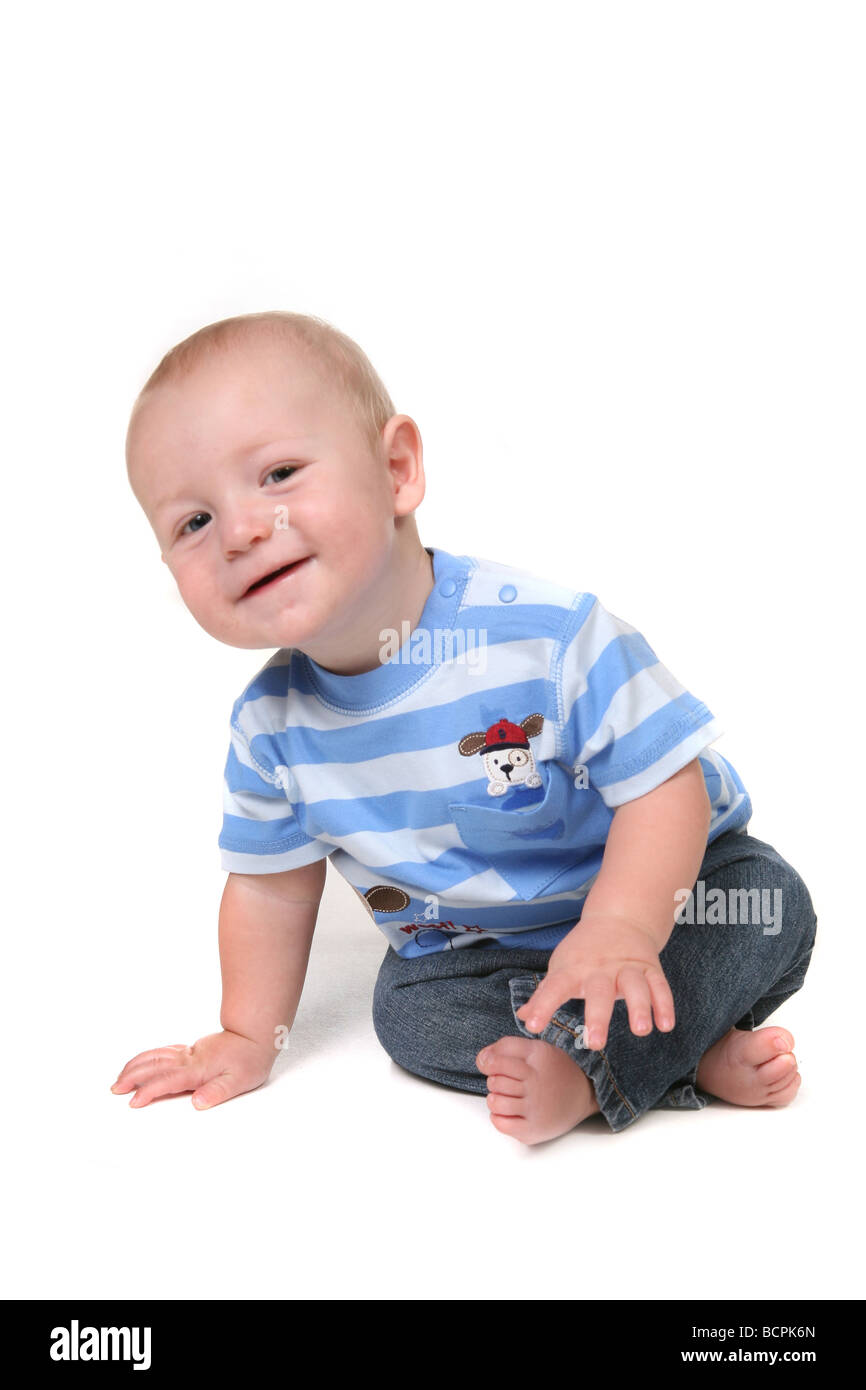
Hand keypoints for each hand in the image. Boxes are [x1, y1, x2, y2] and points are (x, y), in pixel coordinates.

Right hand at [110, 1029, 275, 1109]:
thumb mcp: (239, 1081)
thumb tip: (197, 1102)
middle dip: (132, 1076)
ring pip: (156, 1056)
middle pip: (154, 1066)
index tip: (133, 1102)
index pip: (168, 1081)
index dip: (149, 1091)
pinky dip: (148, 1057)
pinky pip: (163, 1052)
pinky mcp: (191, 1050)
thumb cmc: (249, 1059)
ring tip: (120, 1077)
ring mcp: (189, 1053)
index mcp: (198, 1069)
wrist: (255, 1034)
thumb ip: (217, 1092)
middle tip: (115, 1089)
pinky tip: (142, 1063)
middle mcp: (189, 1059)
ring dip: (136, 1065)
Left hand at [515, 913, 675, 1049]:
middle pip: (599, 992)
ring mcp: (627, 968)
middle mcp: (600, 969)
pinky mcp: (649, 969)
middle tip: (595, 1043)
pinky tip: (665, 1024)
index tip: (533, 1025)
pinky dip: (664, 1004)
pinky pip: (659, 986)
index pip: (555, 987)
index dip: (543, 1005)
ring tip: (640, 1031)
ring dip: (639, 1007)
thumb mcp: (561, 967)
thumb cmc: (583, 952)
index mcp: (574, 969)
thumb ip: (545, 995)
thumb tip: (524, 1017)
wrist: (619, 918)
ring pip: (635, 986)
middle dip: (598, 1017)